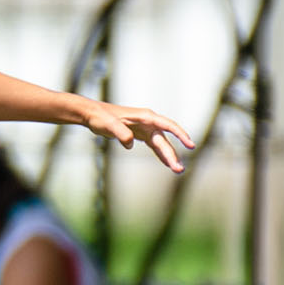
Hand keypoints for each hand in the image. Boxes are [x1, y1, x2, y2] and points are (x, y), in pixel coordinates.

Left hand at [78, 100, 195, 171]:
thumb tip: (130, 144)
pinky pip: (153, 146)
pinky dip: (160, 155)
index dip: (180, 134)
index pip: (168, 125)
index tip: (190, 144)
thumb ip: (121, 133)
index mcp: (145, 117)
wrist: (93, 115)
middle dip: (172, 154)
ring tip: (177, 170)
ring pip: (161, 144)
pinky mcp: (140, 134)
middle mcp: (148, 122)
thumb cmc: (101, 117)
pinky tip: (167, 164)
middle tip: (179, 170)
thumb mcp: (109, 125)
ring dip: (168, 156)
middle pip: (164, 140)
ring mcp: (145, 128)